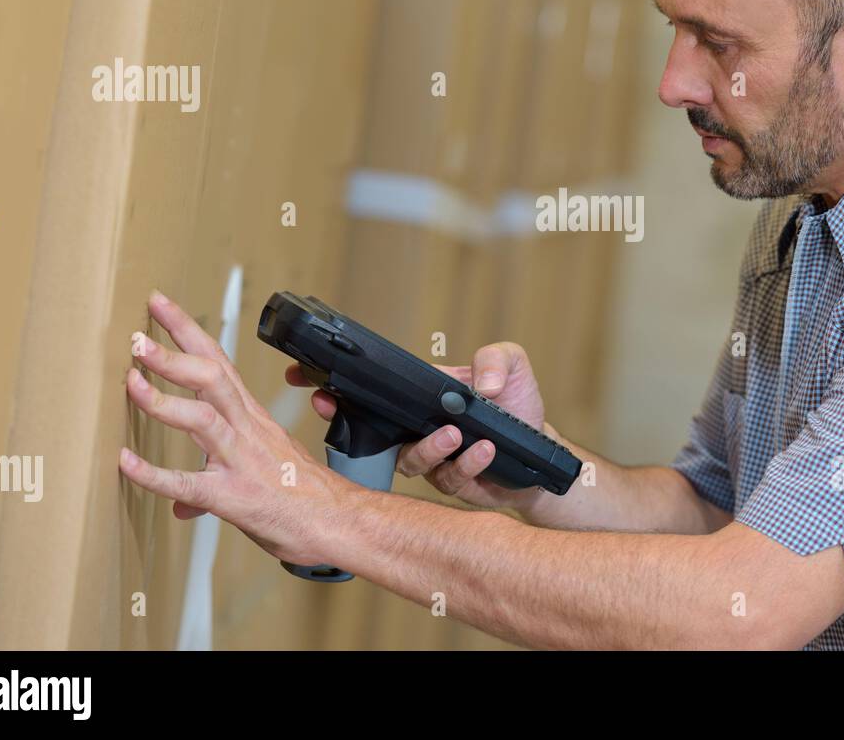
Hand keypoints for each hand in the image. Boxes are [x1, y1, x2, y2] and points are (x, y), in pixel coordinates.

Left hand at [120, 290, 351, 567]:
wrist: (338, 524)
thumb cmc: (307, 497)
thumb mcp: (261, 474)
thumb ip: (214, 480)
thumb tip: (182, 501)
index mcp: (253, 418)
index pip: (217, 362)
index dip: (187, 331)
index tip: (159, 306)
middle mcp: (247, 431)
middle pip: (211, 377)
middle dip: (173, 353)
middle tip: (137, 337)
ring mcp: (241, 461)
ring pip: (203, 418)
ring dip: (163, 398)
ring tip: (131, 381)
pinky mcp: (234, 497)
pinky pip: (189, 482)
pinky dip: (154, 473)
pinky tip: (126, 462)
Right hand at [285, 340, 554, 510]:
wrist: (539, 453)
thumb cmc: (518, 406)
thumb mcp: (511, 367)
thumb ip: (496, 359)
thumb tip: (482, 382)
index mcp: (422, 398)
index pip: (373, 390)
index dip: (336, 387)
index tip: (305, 378)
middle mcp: (419, 430)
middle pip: (372, 429)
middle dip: (349, 421)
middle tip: (343, 408)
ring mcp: (432, 459)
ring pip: (410, 460)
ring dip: (430, 447)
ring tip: (454, 433)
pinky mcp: (453, 484)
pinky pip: (448, 478)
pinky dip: (467, 462)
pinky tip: (484, 448)